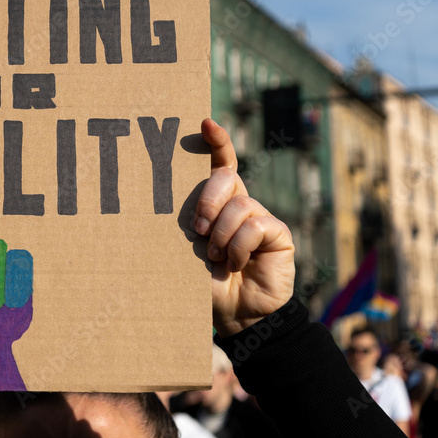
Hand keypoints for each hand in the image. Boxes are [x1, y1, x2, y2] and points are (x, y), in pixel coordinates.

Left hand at [197, 119, 294, 336]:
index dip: (216, 142)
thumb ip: (186, 222)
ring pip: (240, 204)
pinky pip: (256, 225)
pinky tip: (235, 264)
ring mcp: (261, 217)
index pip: (220, 164)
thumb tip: (159, 204)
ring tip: (215, 258)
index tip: (205, 123)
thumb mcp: (187, 249)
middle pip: (225, 178)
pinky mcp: (278, 233)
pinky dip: (239, 246)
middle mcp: (240, 204)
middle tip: (196, 229)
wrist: (231, 314)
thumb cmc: (202, 282)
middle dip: (207, 199)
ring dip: (221, 234)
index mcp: (216, 203)